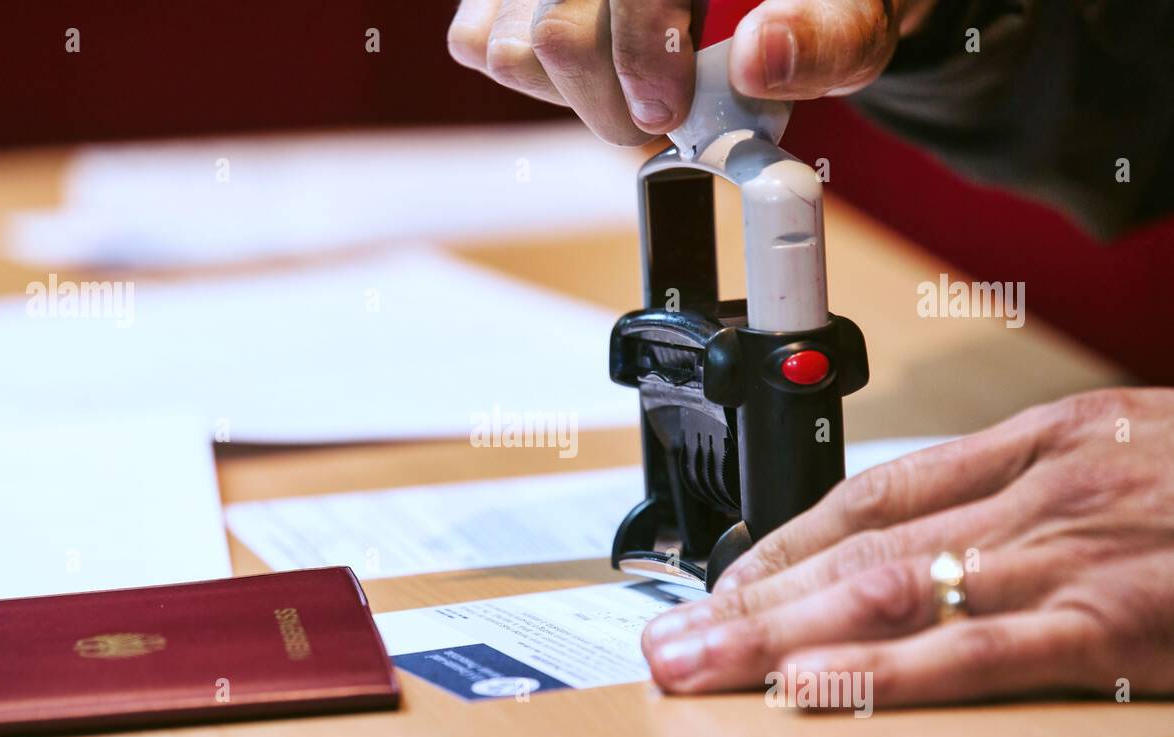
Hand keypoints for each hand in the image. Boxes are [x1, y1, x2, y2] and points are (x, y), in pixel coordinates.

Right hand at [447, 0, 937, 144]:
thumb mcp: (862, 7)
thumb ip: (827, 34)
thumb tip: (760, 60)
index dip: (644, 55)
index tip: (671, 115)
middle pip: (555, 30)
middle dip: (610, 103)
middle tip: (660, 121)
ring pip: (508, 44)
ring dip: (576, 95)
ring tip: (637, 83)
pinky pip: (477, 41)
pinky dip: (532, 75)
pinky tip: (597, 61)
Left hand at [641, 388, 1173, 706]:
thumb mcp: (1135, 455)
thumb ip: (1038, 493)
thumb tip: (947, 548)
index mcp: (1045, 442)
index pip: (875, 490)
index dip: (784, 539)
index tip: (720, 582)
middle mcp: (1043, 486)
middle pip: (860, 544)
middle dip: (750, 597)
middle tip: (667, 641)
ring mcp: (1080, 549)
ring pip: (896, 589)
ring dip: (782, 634)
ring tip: (698, 668)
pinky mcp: (1128, 617)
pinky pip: (989, 649)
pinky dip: (895, 672)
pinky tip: (816, 691)